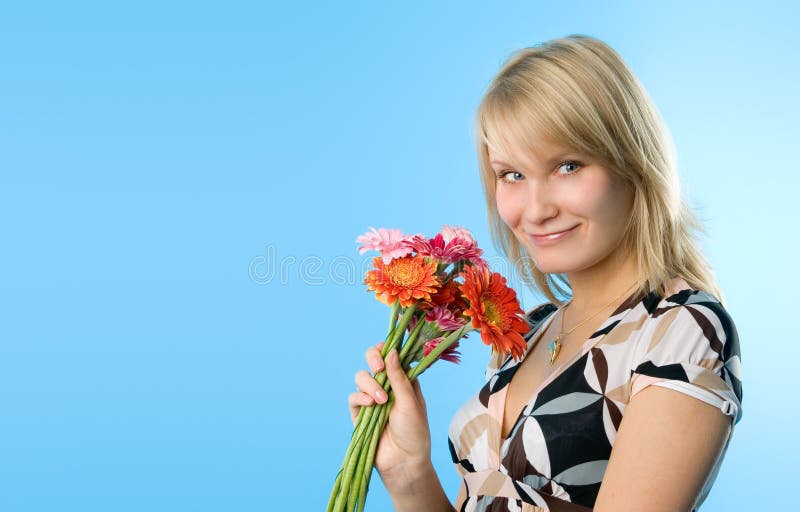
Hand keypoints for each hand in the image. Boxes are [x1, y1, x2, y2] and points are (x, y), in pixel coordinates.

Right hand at [348, 343, 432, 491]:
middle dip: (373, 359)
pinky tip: (370, 404)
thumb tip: (392, 351)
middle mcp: (387, 386)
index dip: (386, 349)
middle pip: (373, 361)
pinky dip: (359, 397)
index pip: (392, 356)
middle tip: (378, 367)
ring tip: (380, 400)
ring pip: (361, 377)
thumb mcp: (411, 402)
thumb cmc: (415, 432)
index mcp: (403, 380)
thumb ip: (399, 377)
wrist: (404, 462)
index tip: (386, 349)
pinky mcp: (360, 414)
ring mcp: (372, 399)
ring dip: (369, 384)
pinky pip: (353, 397)